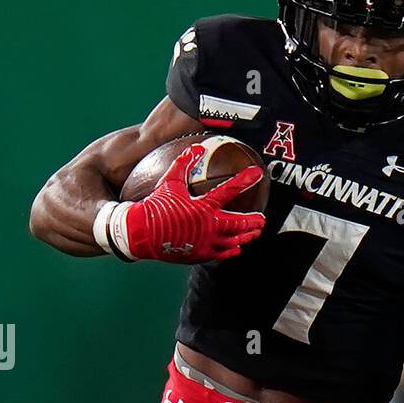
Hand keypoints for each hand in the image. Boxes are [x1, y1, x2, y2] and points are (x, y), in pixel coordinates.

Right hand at [106, 144, 265, 262]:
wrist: (141, 233)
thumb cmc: (155, 206)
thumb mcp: (170, 182)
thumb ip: (184, 164)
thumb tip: (196, 147)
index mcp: (203, 207)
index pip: (229, 190)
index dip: (245, 179)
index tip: (258, 173)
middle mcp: (208, 226)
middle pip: (238, 225)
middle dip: (253, 222)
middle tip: (262, 220)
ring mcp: (205, 243)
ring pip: (233, 242)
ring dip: (246, 237)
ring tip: (254, 234)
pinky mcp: (200, 254)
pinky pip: (221, 254)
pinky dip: (230, 251)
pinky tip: (236, 249)